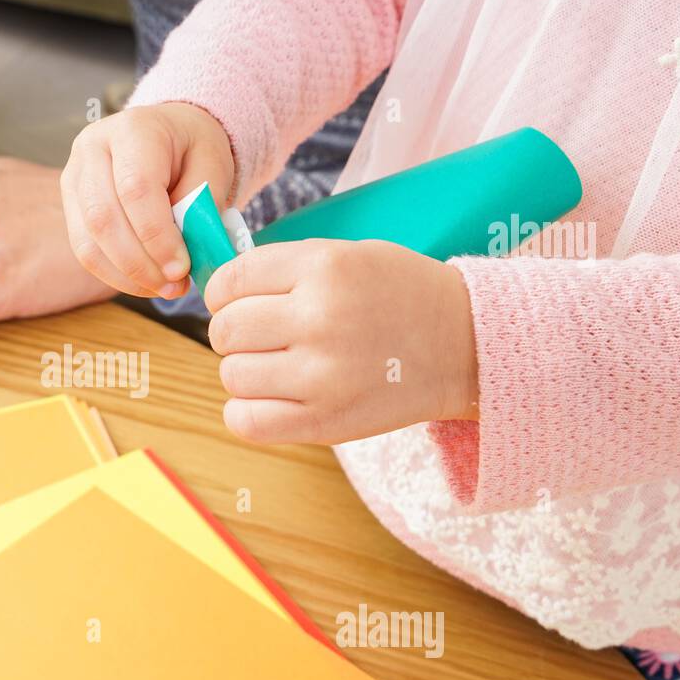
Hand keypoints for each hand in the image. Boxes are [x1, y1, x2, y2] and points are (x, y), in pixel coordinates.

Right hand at [60, 102, 234, 299]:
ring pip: (88, 240)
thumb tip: (187, 256)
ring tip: (164, 287)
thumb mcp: (213, 166)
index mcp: (133, 129)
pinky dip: (115, 274)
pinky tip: (145, 282)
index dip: (157, 236)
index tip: (182, 267)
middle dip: (140, 263)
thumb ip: (201, 206)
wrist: (170, 133)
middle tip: (175, 285)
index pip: (136, 189)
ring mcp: (74, 176)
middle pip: (103, 218)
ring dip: (127, 275)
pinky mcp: (71, 203)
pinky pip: (85, 250)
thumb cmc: (193, 149)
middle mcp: (93, 148)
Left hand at [205, 239, 478, 444]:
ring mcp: (322, 375)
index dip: (224, 294)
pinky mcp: (325, 422)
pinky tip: (272, 399)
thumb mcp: (347, 256)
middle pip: (225, 331)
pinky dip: (247, 412)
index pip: (229, 281)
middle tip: (262, 337)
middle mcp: (320, 318)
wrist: (465, 346)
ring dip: (245, 373)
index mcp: (324, 267)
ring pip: (233, 376)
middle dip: (234, 334)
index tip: (237, 302)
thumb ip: (283, 270)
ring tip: (278, 367)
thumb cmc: (398, 297)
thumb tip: (213, 292)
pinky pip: (247, 421)